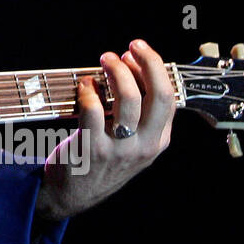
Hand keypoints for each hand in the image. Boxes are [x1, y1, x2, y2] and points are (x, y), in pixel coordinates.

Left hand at [35, 39, 174, 221]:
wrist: (74, 194)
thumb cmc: (104, 160)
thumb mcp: (134, 144)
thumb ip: (141, 116)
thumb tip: (137, 68)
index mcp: (158, 141)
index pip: (169, 98)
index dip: (155, 69)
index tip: (138, 52)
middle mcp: (144, 145)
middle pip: (158, 95)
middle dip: (146, 63)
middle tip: (126, 49)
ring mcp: (118, 149)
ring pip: (128, 98)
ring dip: (115, 71)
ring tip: (104, 60)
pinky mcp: (91, 148)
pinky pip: (93, 109)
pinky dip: (89, 89)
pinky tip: (84, 84)